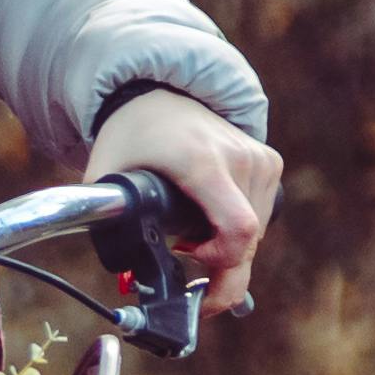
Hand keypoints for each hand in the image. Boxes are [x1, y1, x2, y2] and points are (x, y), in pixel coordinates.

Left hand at [87, 92, 284, 312]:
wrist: (158, 90)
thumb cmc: (131, 135)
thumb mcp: (105, 177)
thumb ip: (105, 222)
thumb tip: (119, 272)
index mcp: (201, 163)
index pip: (238, 230)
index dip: (222, 268)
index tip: (196, 278)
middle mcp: (238, 158)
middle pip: (248, 242)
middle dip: (222, 271)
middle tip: (195, 284)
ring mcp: (259, 158)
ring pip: (257, 233)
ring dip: (229, 249)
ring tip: (195, 239)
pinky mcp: (269, 161)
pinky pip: (263, 214)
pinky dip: (241, 229)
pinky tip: (213, 220)